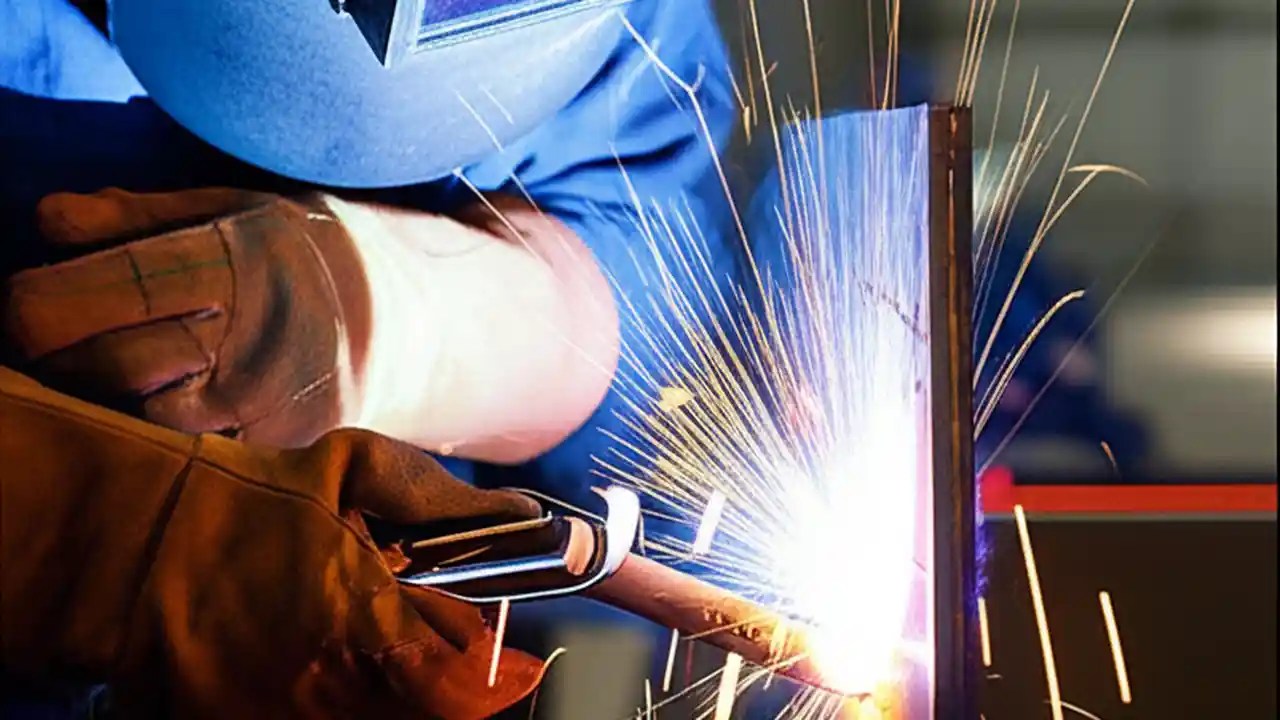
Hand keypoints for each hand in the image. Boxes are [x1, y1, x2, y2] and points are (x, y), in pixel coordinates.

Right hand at [0, 366, 544, 718]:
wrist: (130, 536)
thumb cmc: (245, 498)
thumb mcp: (356, 470)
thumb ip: (442, 502)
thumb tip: (516, 515)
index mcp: (364, 631)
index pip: (464, 692)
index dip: (501, 682)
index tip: (521, 667)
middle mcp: (330, 693)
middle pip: (428, 715)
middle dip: (448, 682)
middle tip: (444, 647)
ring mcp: (283, 717)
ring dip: (397, 691)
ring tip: (371, 644)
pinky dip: (345, 701)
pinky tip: (328, 662)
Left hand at [3, 187, 620, 462]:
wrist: (434, 325)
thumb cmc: (326, 255)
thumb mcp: (247, 209)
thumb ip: (145, 215)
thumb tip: (47, 222)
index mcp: (245, 262)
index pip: (116, 287)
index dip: (45, 301)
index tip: (24, 303)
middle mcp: (257, 337)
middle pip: (110, 364)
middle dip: (58, 357)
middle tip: (53, 341)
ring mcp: (271, 406)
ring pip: (138, 422)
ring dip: (96, 402)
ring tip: (98, 376)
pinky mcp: (280, 454)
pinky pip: (185, 456)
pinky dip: (146, 438)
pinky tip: (146, 411)